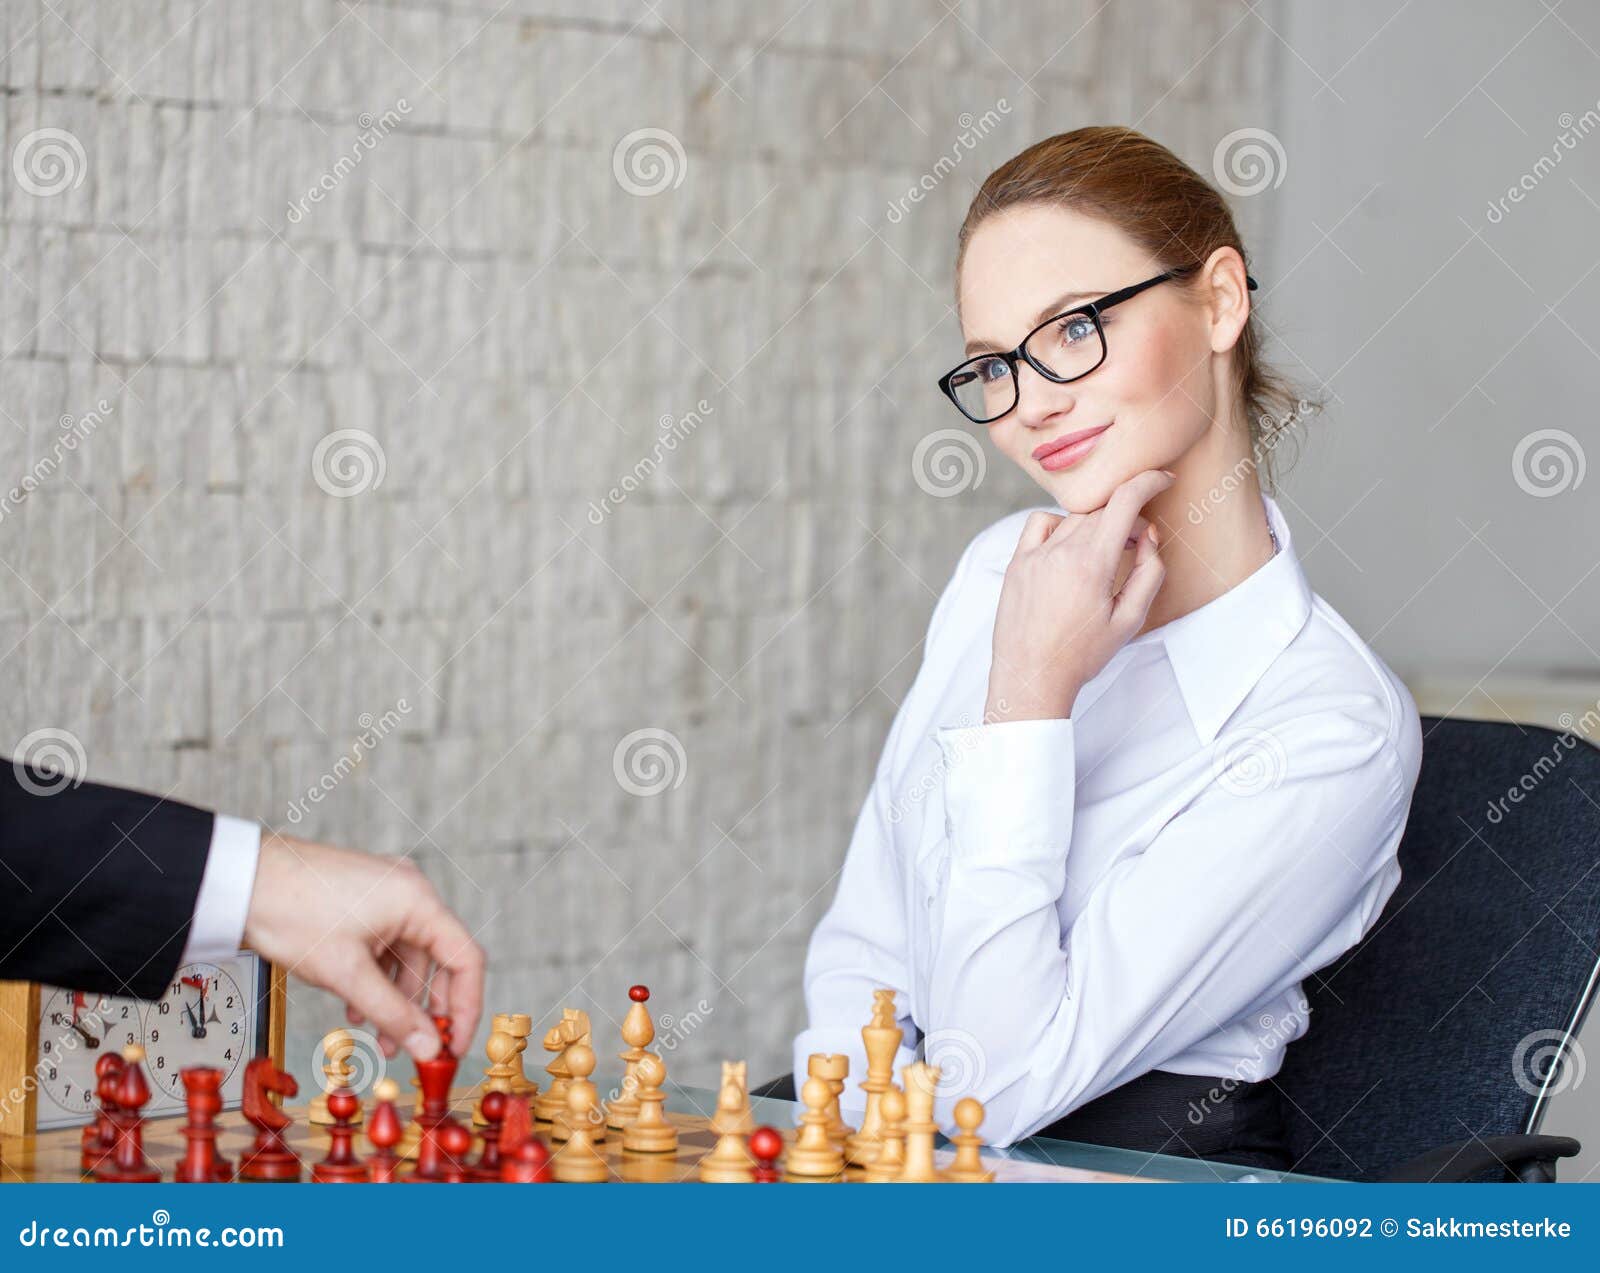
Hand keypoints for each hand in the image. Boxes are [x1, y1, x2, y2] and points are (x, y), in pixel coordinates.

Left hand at [242, 833, 484, 1060]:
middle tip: (417, 1049)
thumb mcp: (346, 974)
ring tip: (376, 1037)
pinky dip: (378, 977)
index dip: (466, 1008)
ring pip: (409, 956)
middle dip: (428, 1008)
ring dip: (397, 999)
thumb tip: (429, 1047)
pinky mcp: (365, 898)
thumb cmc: (292, 913)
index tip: (454, 1046)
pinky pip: (387, 944)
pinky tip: (355, 1005)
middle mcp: (410, 891)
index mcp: (418, 901)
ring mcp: (387, 892)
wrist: (240, 880)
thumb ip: (393, 1014)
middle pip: (440, 959)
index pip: (466, 959)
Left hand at [985, 469, 1172, 721]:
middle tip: (1135, 546)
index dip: (1149, 481)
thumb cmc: (1081, 655)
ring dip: (1096, 526)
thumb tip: (1148, 537)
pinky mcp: (1016, 564)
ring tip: (1103, 557)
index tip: (1163, 479)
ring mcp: (1034, 555)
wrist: (1031, 678)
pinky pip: (1040, 524)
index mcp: (1091, 564)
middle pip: (1102, 511)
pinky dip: (1060, 526)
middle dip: (1126, 519)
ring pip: (1074, 518)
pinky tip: (1069, 549)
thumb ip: (1148, 573)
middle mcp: (1060, 552)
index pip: (1124, 501)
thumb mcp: (1129, 620)